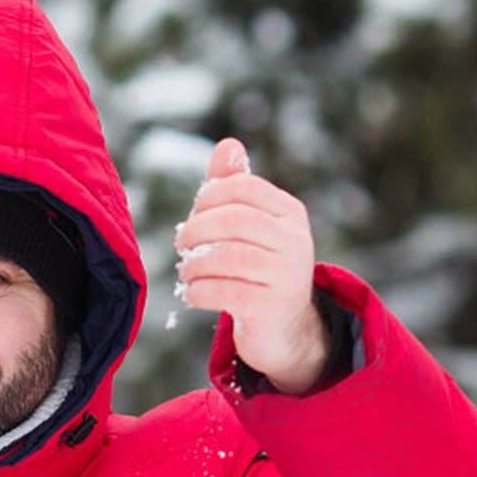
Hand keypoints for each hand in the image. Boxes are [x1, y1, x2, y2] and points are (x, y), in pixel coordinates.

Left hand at [174, 138, 330, 393]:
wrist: (285, 331)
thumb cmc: (260, 271)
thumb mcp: (252, 228)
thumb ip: (237, 188)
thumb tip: (228, 145)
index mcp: (290, 214)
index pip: (243, 187)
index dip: (208, 198)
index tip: (194, 216)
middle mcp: (295, 242)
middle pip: (232, 220)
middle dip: (197, 230)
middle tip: (182, 245)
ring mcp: (286, 277)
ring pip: (225, 257)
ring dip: (194, 264)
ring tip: (187, 272)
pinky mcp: (270, 309)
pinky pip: (222, 291)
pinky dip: (198, 291)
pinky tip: (193, 294)